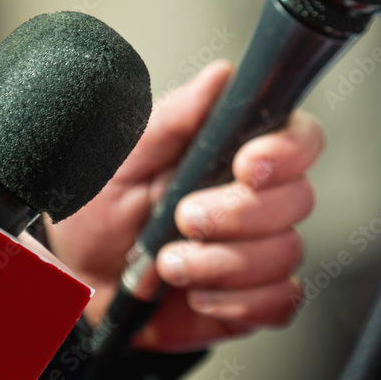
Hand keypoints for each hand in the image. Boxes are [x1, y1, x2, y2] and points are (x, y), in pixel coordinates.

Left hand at [45, 60, 323, 352]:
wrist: (80, 276)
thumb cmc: (103, 206)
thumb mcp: (126, 154)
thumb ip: (175, 116)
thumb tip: (221, 77)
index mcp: (236, 150)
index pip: (300, 138)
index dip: (287, 151)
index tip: (248, 166)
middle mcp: (260, 197)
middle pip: (299, 199)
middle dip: (238, 214)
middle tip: (184, 218)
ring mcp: (263, 249)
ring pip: (286, 252)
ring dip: (223, 264)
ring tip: (170, 263)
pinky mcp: (257, 297)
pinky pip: (279, 302)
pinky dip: (236, 302)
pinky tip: (197, 294)